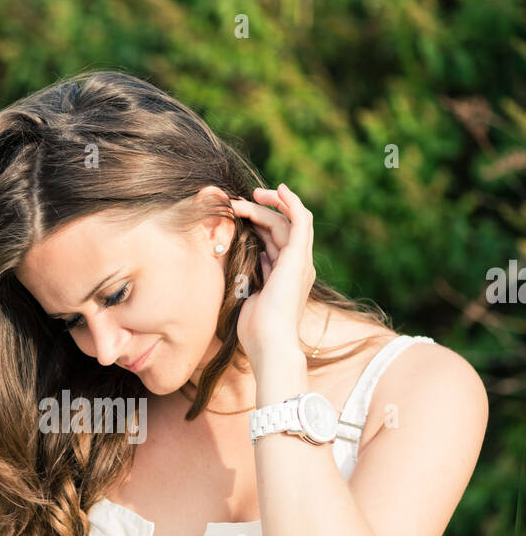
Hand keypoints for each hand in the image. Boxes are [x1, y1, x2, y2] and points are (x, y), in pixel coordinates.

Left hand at [229, 183, 315, 364]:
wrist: (269, 344)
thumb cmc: (255, 331)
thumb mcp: (249, 296)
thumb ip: (252, 276)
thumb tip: (252, 258)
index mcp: (286, 276)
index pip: (275, 241)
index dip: (258, 224)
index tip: (238, 214)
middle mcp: (297, 266)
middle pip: (280, 228)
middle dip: (259, 211)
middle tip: (235, 203)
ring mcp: (300, 261)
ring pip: (285, 221)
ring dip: (264, 207)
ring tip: (240, 202)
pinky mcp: (298, 257)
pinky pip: (301, 220)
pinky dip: (291, 202)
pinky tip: (278, 190)